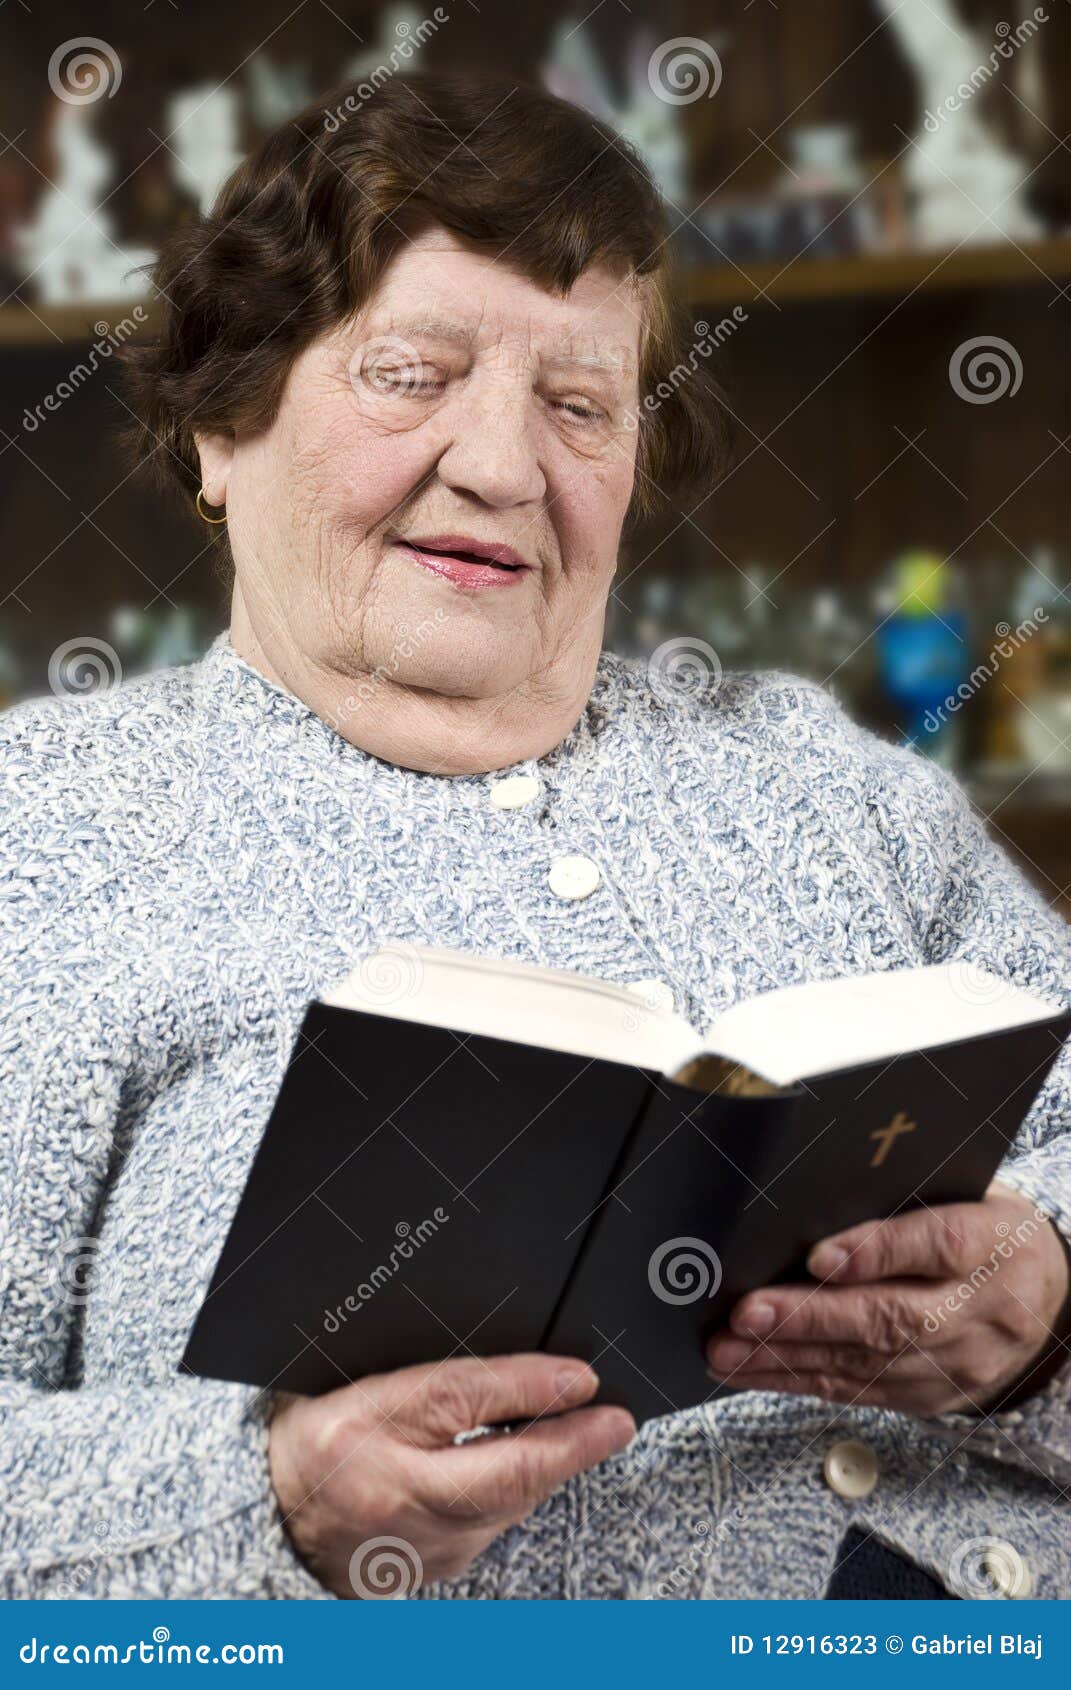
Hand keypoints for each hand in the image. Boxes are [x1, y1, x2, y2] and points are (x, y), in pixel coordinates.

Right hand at [268, 1353, 633, 1596]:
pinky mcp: (438, 1564)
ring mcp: (418, 1543)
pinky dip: (523, 1489)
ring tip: (596, 1426)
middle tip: (618, 1418)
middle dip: (571, 1444)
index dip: (528, 1388)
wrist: (273, 1522)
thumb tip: (522, 1363)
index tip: (582, 1377)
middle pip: (503, 1472)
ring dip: (553, 1466)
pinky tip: (541, 1460)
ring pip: (507, 1501)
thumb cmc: (316, 1436)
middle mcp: (395, 1498)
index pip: (460, 1402)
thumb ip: (440, 1373)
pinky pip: (495, 1521)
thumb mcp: (365, 1379)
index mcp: (363, 1430)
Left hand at [706, 1182, 1070, 1414]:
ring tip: (728, 1351)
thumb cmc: (986, 1231)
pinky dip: (801, 1382)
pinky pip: (862, 1392)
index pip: (938, 1243)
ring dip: (789, 1360)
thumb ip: (903, 1202)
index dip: (876, 1252)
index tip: (819, 1257)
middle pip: (892, 1317)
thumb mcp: (964, 1195)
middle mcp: (979, 1310)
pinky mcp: (933, 1397)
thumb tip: (815, 1203)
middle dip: (809, 1319)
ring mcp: (958, 1363)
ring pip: (868, 1365)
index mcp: (990, 1242)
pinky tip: (756, 1372)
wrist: (1048, 1301)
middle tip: (745, 1314)